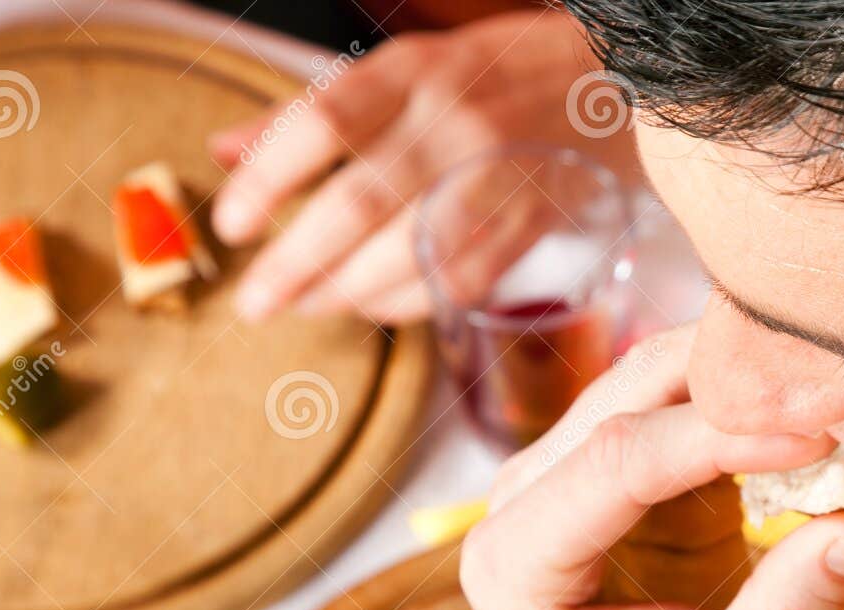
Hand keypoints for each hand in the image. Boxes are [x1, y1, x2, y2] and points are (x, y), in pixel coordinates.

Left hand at [208, 10, 637, 323]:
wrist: (620, 83)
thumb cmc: (498, 75)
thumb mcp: (407, 68)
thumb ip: (315, 111)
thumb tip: (224, 152)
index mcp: (413, 71)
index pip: (322, 123)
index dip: (269, 179)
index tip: (233, 224)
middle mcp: (454, 120)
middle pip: (360, 202)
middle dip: (298, 262)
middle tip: (254, 300)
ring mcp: (500, 173)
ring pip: (412, 252)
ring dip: (351, 291)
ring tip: (309, 304)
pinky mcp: (535, 218)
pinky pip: (463, 278)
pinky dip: (412, 301)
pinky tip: (375, 307)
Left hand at [464, 327, 843, 609]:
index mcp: (513, 565)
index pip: (619, 459)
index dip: (725, 430)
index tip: (825, 427)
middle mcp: (529, 508)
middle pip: (636, 394)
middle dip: (744, 380)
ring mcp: (585, 490)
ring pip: (672, 387)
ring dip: (761, 385)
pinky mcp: (647, 494)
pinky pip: (712, 424)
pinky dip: (773, 418)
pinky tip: (838, 424)